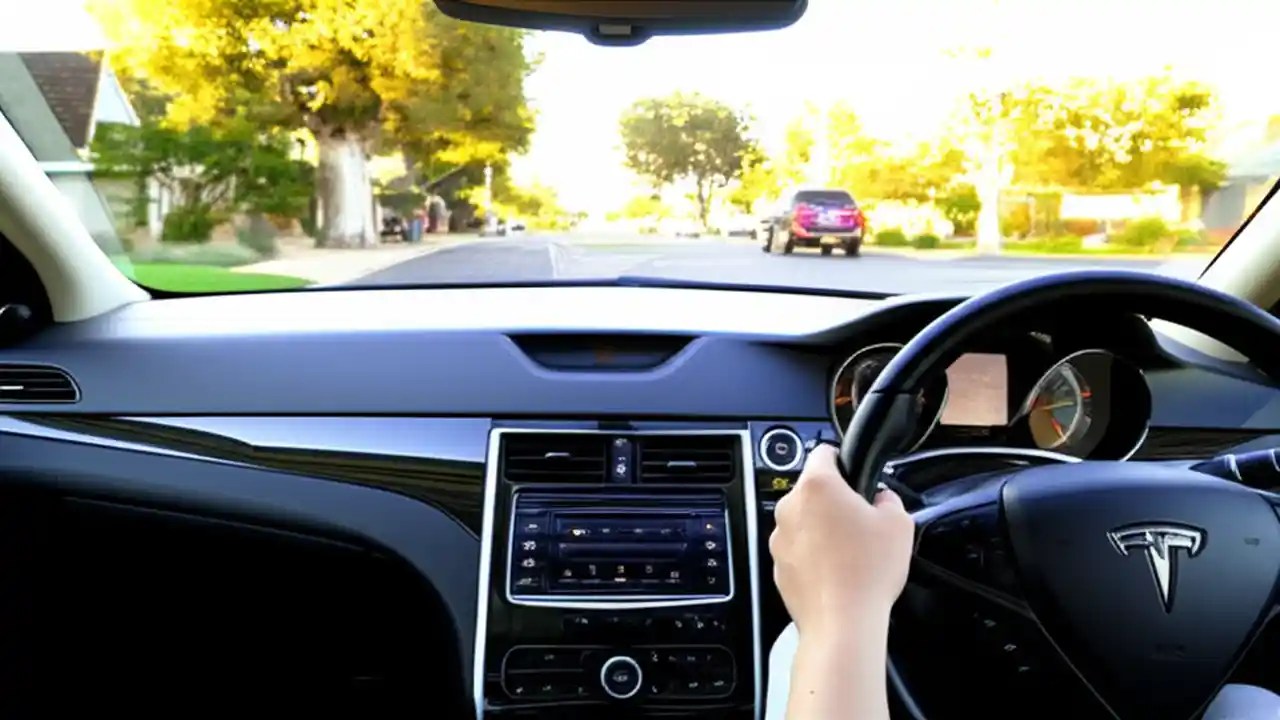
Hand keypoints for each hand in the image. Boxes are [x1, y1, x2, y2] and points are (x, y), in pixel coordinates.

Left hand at [768, 444, 913, 636]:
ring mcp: (779, 538)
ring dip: (822, 529)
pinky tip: (836, 571)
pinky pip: (797, 549)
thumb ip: (889, 499)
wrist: (842, 622)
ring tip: (850, 551)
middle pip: (813, 490)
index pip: (823, 452)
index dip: (842, 460)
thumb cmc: (867, 572)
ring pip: (803, 521)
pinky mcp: (778, 565)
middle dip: (835, 500)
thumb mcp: (898, 523)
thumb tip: (881, 499)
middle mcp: (790, 508)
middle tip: (861, 521)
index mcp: (817, 486)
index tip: (852, 472)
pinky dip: (813, 555)